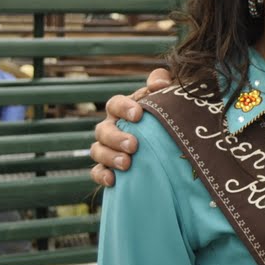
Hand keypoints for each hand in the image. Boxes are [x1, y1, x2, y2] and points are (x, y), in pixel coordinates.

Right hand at [89, 68, 170, 186]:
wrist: (167, 144)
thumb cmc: (163, 116)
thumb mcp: (165, 98)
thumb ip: (161, 83)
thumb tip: (159, 83)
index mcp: (122, 109)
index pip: (115, 104)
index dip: (123, 108)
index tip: (138, 114)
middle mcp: (110, 127)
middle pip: (103, 130)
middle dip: (116, 138)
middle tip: (133, 145)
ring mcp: (106, 148)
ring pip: (97, 151)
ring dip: (110, 157)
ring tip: (127, 163)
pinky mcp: (107, 168)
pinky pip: (97, 172)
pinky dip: (102, 176)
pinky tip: (114, 181)